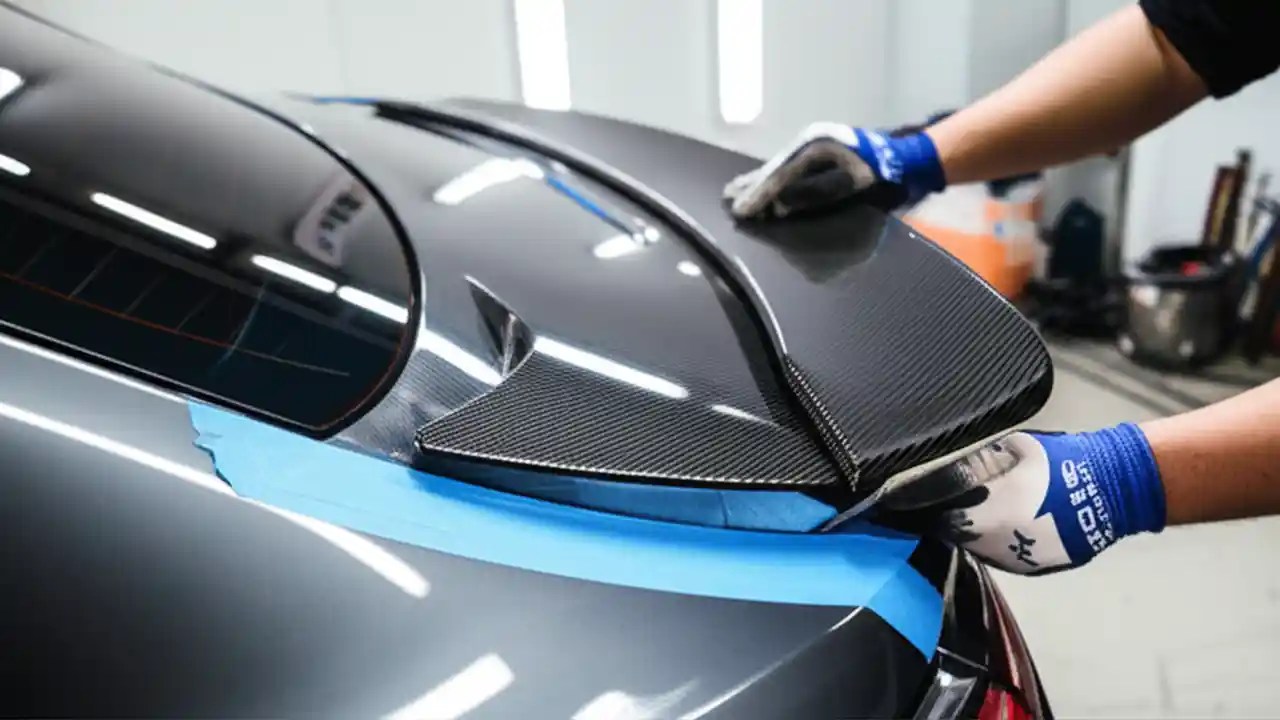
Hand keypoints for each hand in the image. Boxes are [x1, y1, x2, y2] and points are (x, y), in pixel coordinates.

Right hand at [723, 121, 945, 218]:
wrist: (910, 162)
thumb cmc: (883, 178)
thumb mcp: (849, 188)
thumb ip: (812, 196)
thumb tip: (779, 204)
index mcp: (815, 147)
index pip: (778, 175)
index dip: (757, 195)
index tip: (739, 210)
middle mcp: (810, 142)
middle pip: (773, 168)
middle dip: (752, 186)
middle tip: (727, 201)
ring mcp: (815, 145)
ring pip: (780, 166)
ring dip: (760, 182)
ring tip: (736, 193)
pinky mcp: (821, 153)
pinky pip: (790, 167)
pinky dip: (775, 178)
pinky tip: (765, 186)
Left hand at [880, 424, 1166, 573]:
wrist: (1112, 487)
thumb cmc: (1056, 461)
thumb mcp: (1006, 450)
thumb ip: (968, 465)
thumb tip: (933, 473)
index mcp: (984, 517)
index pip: (937, 518)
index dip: (922, 507)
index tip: (909, 498)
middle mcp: (996, 548)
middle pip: (956, 536)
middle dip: (949, 518)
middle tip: (945, 500)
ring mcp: (1019, 563)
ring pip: (980, 550)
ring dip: (972, 533)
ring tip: (978, 510)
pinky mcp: (1037, 569)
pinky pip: (1006, 557)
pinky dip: (998, 542)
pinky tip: (1003, 524)